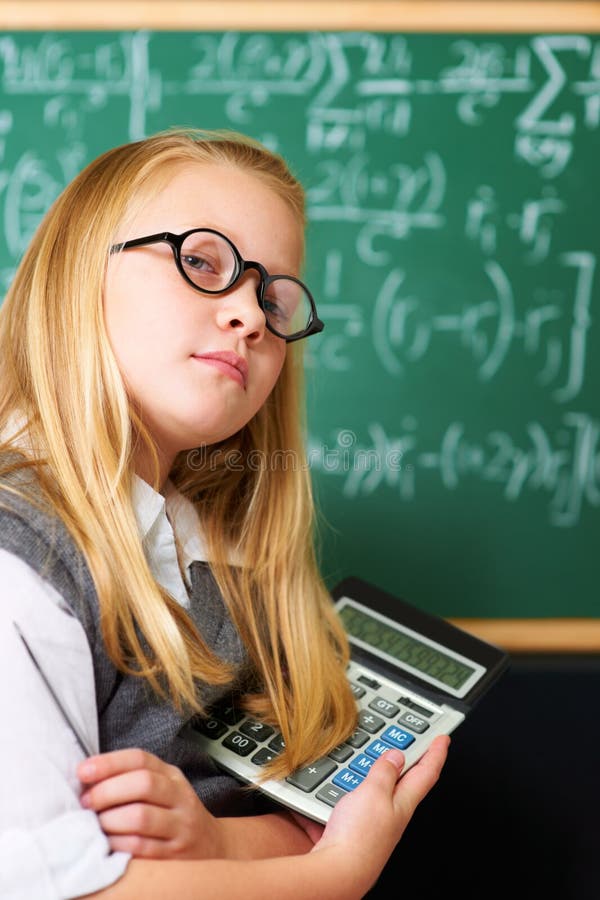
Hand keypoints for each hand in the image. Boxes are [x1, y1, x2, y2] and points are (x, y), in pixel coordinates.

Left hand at [77, 748, 224, 859]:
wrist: (210, 845)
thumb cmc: (172, 815)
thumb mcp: (161, 790)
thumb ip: (131, 781)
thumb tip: (86, 780)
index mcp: (171, 775)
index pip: (140, 759)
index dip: (109, 762)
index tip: (82, 771)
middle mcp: (179, 796)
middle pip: (143, 784)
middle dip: (107, 791)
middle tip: (86, 802)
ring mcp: (180, 825)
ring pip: (141, 817)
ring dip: (110, 820)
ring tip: (95, 824)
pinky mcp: (175, 854)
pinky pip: (142, 847)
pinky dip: (119, 843)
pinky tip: (107, 843)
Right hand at [313, 736, 449, 895]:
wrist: (336, 873)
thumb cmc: (359, 839)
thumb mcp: (374, 793)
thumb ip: (384, 772)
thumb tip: (396, 756)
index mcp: (403, 803)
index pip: (427, 773)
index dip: (436, 753)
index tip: (443, 739)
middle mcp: (391, 814)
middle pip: (404, 784)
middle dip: (407, 763)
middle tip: (411, 743)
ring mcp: (372, 825)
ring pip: (375, 793)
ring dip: (370, 775)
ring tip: (365, 758)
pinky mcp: (351, 832)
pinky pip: (349, 805)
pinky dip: (342, 793)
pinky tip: (330, 790)